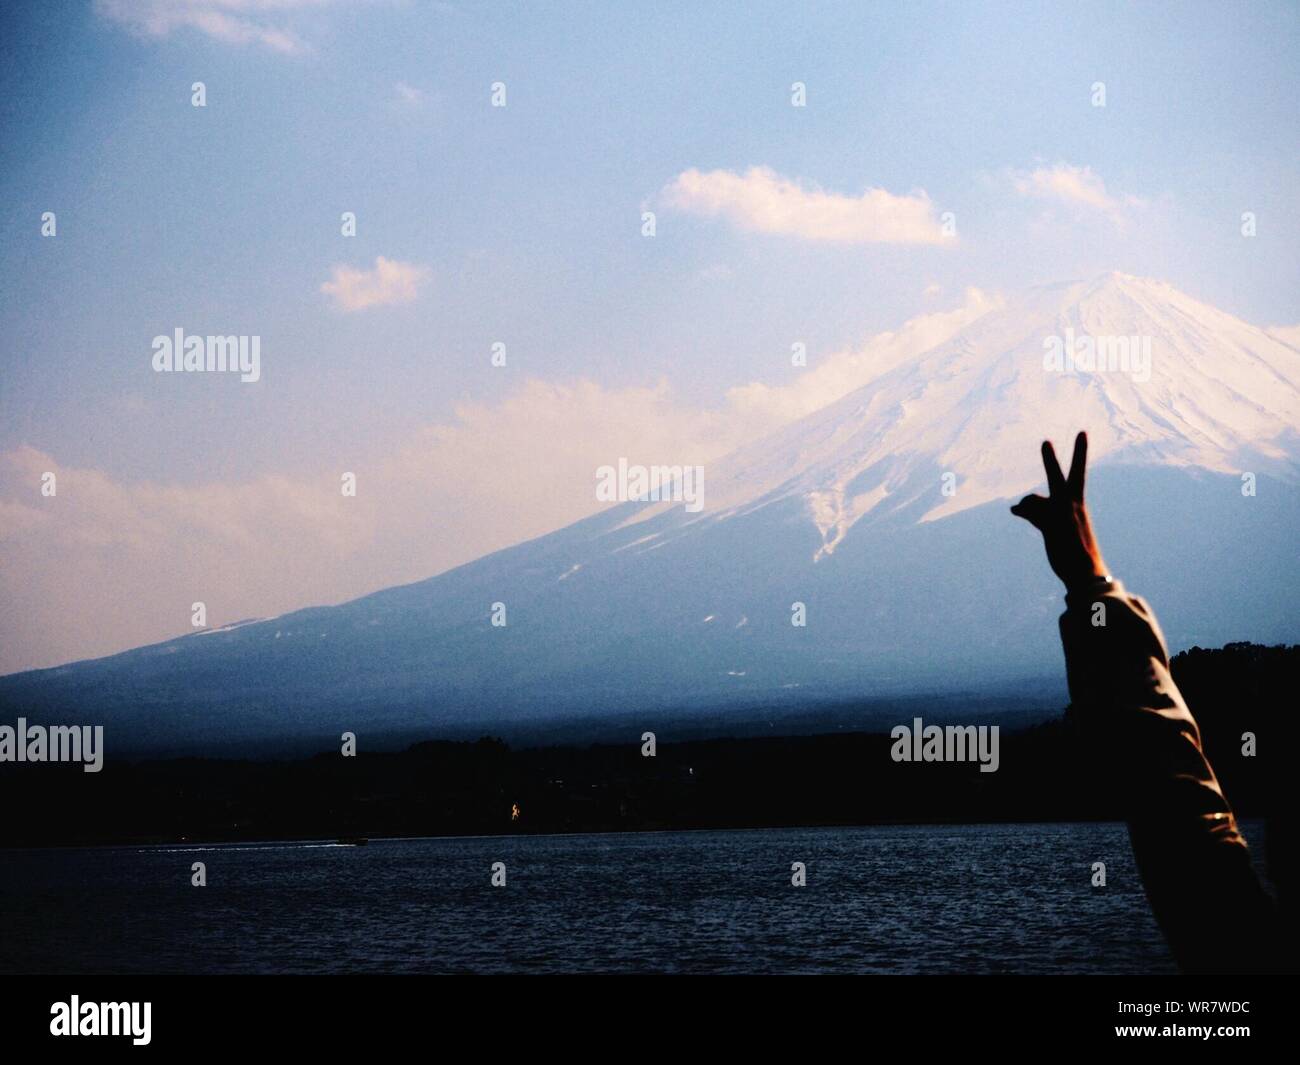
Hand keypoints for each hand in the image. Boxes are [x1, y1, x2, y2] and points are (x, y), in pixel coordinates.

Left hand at [1010, 431, 1108, 590]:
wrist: (1087, 573)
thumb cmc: (1075, 551)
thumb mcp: (1060, 526)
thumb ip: (1039, 511)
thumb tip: (1014, 507)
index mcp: (1078, 504)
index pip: (1078, 474)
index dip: (1079, 453)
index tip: (1081, 433)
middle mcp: (1071, 506)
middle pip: (1059, 477)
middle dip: (1050, 460)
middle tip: (1045, 441)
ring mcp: (1060, 517)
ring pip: (1034, 500)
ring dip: (1027, 505)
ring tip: (1023, 511)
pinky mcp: (1050, 527)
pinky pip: (1028, 513)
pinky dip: (1021, 511)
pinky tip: (1015, 512)